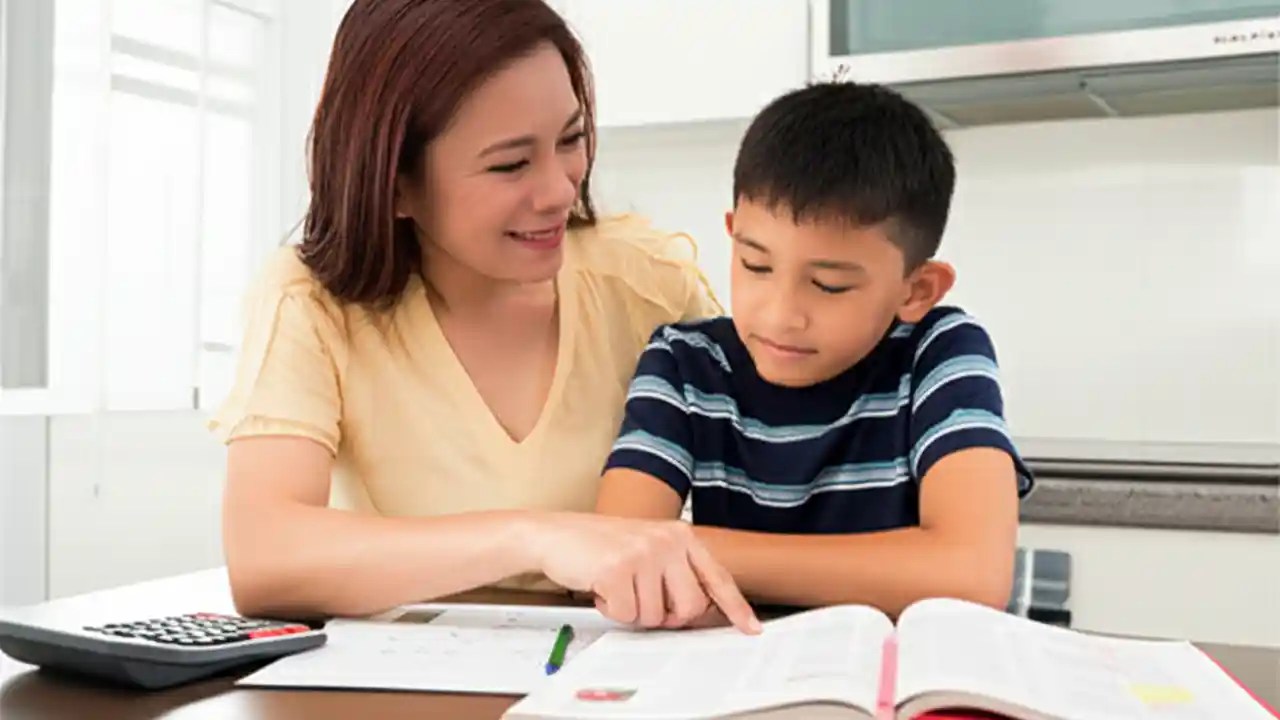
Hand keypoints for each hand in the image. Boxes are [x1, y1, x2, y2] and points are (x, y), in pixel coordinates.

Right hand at [528, 513, 760, 633]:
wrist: (555, 534)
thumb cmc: (600, 546)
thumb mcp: (647, 549)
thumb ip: (676, 573)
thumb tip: (700, 611)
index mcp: (680, 536)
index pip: (717, 577)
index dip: (735, 607)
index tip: (750, 628)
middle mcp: (667, 541)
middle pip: (690, 608)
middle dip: (667, 617)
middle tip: (642, 601)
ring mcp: (644, 553)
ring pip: (656, 616)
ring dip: (633, 611)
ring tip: (617, 585)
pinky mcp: (618, 569)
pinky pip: (628, 615)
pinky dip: (612, 610)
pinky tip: (602, 587)